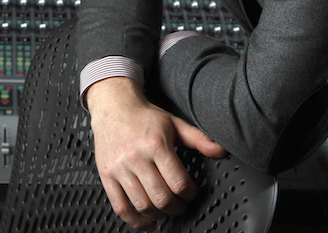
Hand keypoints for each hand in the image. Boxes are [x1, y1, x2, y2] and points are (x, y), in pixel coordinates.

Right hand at [86, 77, 226, 231]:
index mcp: (156, 144)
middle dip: (177, 207)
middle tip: (181, 204)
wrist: (114, 106)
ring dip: (159, 215)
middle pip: (161, 198)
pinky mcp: (106, 175)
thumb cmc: (144, 117)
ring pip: (142, 205)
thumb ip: (199, 139)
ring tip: (165, 210)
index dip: (190, 193)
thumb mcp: (175, 124)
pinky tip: (147, 222)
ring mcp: (119, 168)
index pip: (178, 183)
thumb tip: (220, 151)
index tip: (191, 192)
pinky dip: (135, 221)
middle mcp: (136, 157)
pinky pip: (120, 207)